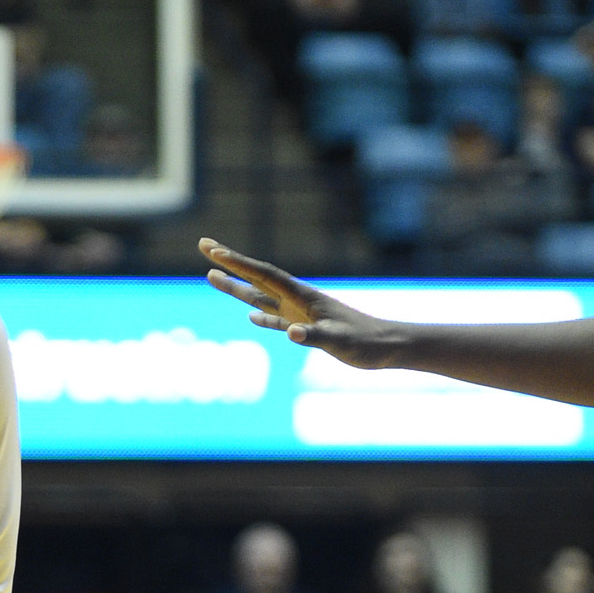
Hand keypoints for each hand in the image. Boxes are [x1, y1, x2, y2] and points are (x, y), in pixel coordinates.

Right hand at [200, 238, 401, 367]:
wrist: (389, 346)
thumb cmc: (367, 343)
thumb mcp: (340, 341)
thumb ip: (314, 337)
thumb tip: (288, 333)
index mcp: (302, 296)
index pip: (263, 275)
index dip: (237, 263)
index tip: (212, 251)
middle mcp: (298, 300)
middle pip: (256, 277)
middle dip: (229, 263)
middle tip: (204, 246)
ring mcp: (300, 314)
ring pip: (260, 297)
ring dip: (237, 288)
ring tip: (211, 277)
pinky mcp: (307, 329)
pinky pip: (276, 319)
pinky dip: (261, 317)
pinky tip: (250, 317)